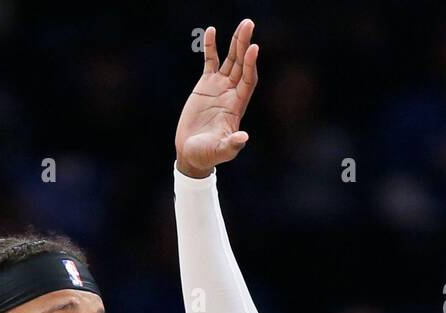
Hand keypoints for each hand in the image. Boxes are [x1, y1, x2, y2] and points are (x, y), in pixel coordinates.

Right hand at [174, 19, 259, 177]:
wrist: (192, 153)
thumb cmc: (208, 155)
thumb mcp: (221, 151)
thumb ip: (232, 144)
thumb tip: (243, 137)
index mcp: (237, 105)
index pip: (248, 80)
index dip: (250, 65)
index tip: (253, 48)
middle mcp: (231, 93)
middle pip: (241, 64)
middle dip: (245, 45)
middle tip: (249, 24)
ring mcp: (219, 87)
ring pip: (230, 60)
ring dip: (235, 42)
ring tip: (243, 24)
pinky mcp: (205, 85)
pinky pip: (210, 61)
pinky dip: (211, 47)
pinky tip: (211, 31)